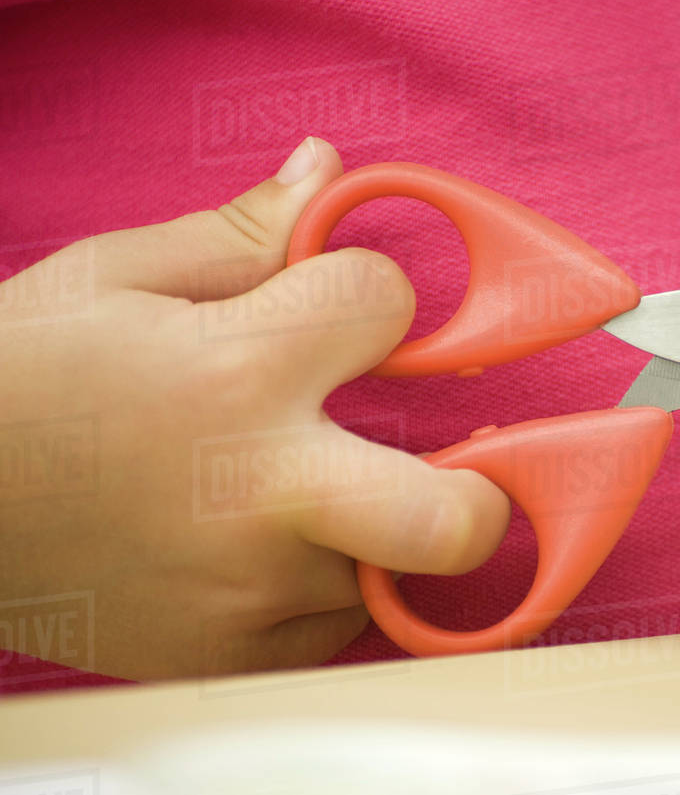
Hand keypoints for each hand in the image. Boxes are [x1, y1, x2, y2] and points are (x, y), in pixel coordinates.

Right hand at [0, 137, 508, 679]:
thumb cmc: (14, 380)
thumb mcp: (113, 278)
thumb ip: (243, 233)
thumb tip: (328, 172)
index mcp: (238, 372)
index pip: (390, 304)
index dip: (374, 296)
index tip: (343, 309)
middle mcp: (262, 492)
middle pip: (460, 517)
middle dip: (486, 489)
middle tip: (461, 465)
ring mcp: (248, 590)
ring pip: (395, 574)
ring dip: (379, 527)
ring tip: (314, 496)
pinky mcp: (223, 654)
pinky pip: (333, 630)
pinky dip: (325, 588)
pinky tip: (273, 550)